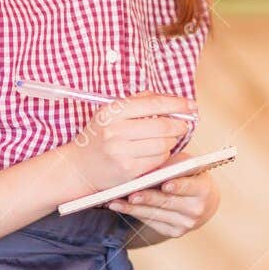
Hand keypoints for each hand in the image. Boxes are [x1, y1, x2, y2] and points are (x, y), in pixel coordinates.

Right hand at [64, 91, 193, 191]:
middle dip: (179, 126)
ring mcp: (121, 151)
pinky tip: (157, 153)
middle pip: (162, 126)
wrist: (78, 167)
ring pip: (163, 144)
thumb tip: (170, 100)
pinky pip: (157, 160)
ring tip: (167, 140)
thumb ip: (137, 102)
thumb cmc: (98, 138)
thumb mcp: (110, 114)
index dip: (177, 104)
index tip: (190, 106)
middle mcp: (115, 130)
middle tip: (184, 126)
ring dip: (171, 142)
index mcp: (112, 111)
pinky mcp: (128, 170)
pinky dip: (163, 156)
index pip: (154, 103)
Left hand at [108, 155, 218, 239]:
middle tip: (130, 194)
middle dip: (148, 198)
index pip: (189, 187)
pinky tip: (120, 207)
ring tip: (115, 201)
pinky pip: (151, 222)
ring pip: (155, 215)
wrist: (201, 201)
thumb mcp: (187, 165)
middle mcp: (196, 210)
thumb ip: (173, 165)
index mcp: (203, 190)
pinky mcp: (174, 232)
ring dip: (133, 208)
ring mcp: (185, 224)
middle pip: (168, 202)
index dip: (177, 186)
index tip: (165, 184)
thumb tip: (150, 167)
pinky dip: (134, 213)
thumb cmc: (189, 176)